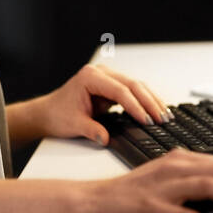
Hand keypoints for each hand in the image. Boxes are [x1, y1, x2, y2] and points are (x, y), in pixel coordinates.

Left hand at [30, 64, 172, 146]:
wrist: (48, 113)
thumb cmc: (58, 115)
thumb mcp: (74, 124)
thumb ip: (91, 130)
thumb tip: (106, 139)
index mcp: (91, 77)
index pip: (120, 91)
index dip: (135, 106)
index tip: (146, 120)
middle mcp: (101, 73)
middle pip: (133, 85)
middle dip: (149, 102)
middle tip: (162, 118)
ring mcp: (108, 77)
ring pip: (137, 86)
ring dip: (151, 100)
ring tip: (165, 115)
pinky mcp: (112, 85)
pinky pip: (133, 91)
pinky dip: (145, 101)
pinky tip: (156, 110)